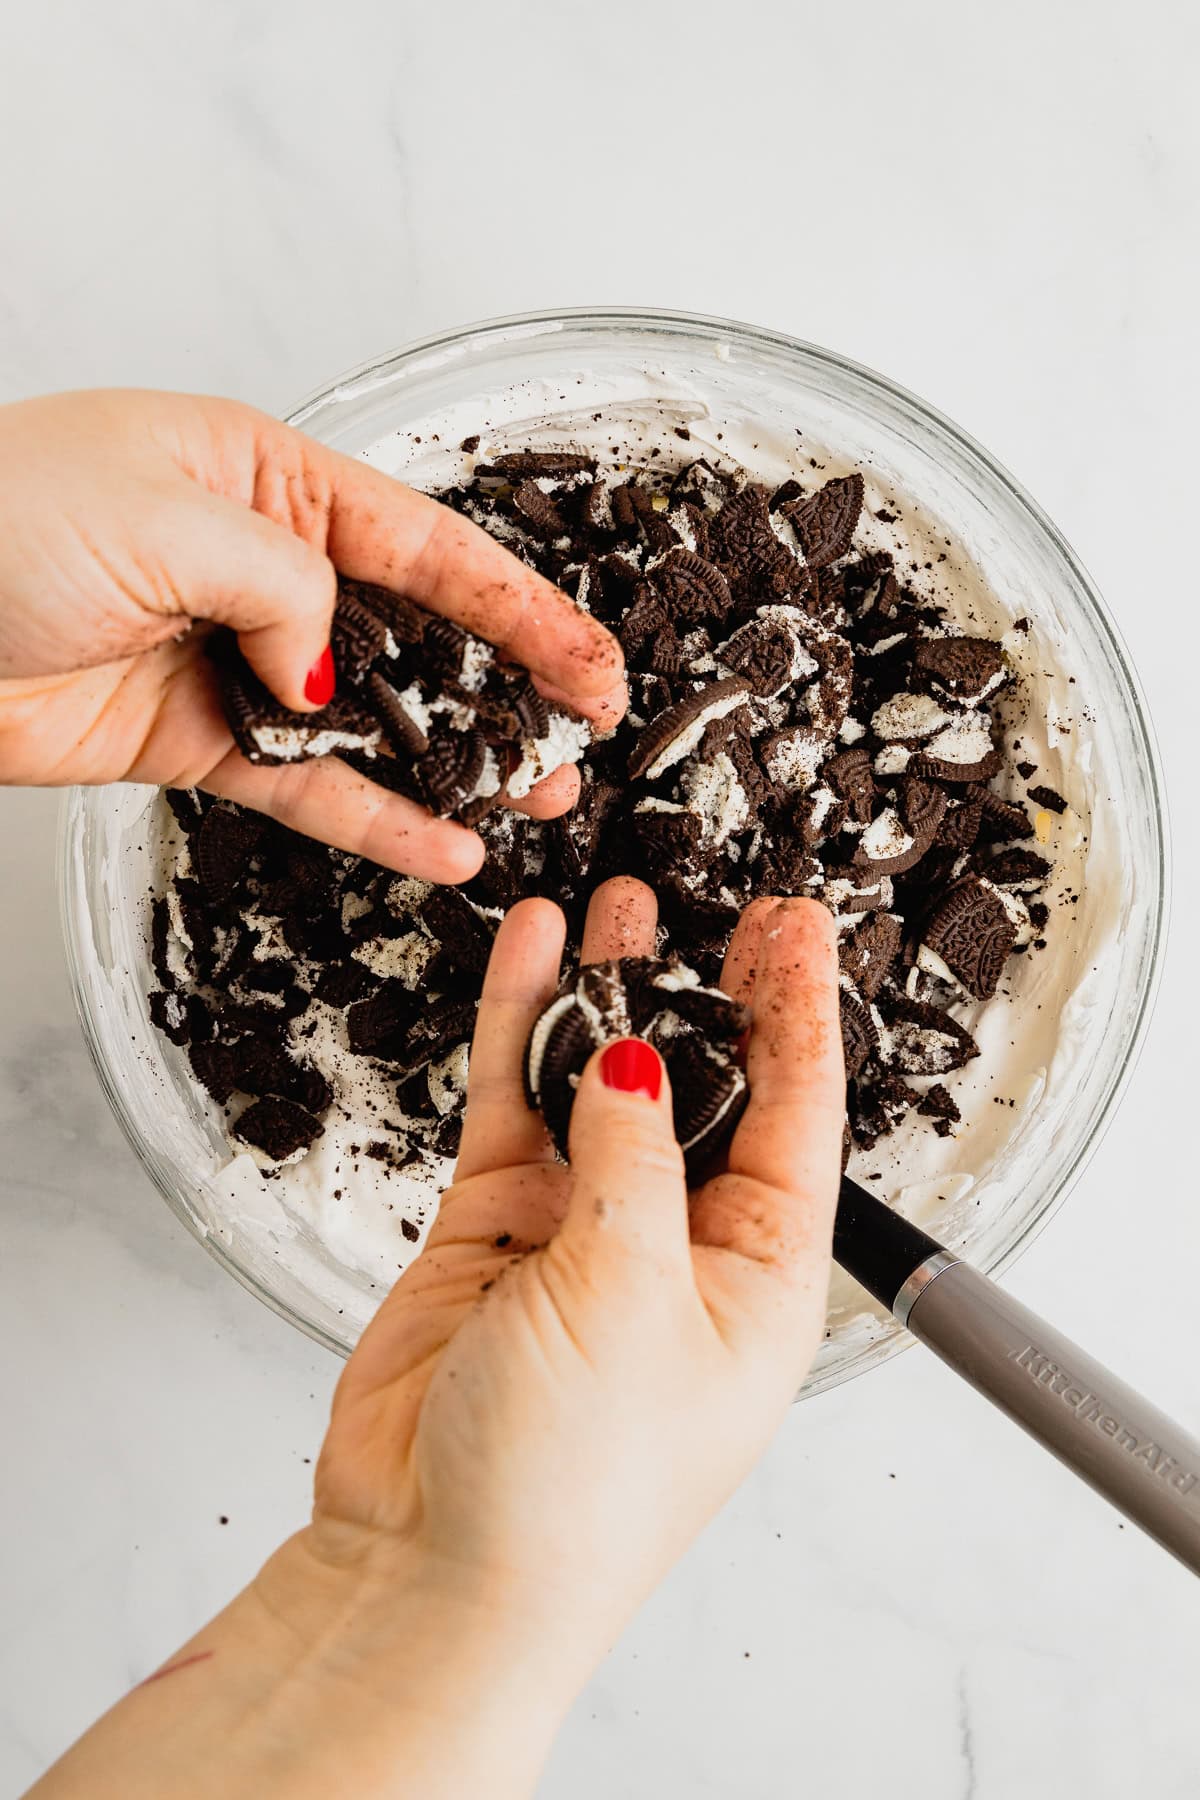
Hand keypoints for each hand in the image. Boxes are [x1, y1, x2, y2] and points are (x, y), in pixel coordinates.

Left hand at [0, 390, 624, 879]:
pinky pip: (306, 786)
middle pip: (417, 635)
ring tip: (528, 800)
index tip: (590, 661)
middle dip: (505, 689)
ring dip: (452, 763)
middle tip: (576, 740)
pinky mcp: (198, 738)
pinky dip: (372, 818)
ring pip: (372, 720)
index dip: (521, 606)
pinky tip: (439, 845)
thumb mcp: (164, 512)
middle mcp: (262, 566)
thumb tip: (331, 675)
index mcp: (265, 476)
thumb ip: (285, 589)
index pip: (427, 545)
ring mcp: (234, 659)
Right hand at [29, 881, 840, 1799]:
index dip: (797, 1016)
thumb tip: (635, 1058)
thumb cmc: (568, 1485)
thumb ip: (633, 1156)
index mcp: (759, 1279)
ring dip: (608, 996)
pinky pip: (515, 1105)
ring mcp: (584, 1232)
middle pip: (704, 1088)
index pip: (796, 1118)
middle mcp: (679, 1249)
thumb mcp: (633, 1294)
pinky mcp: (497, 1227)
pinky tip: (531, 957)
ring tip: (620, 905)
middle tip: (718, 901)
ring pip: (601, 1082)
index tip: (794, 929)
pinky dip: (516, 1030)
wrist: (431, 1565)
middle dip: (709, 992)